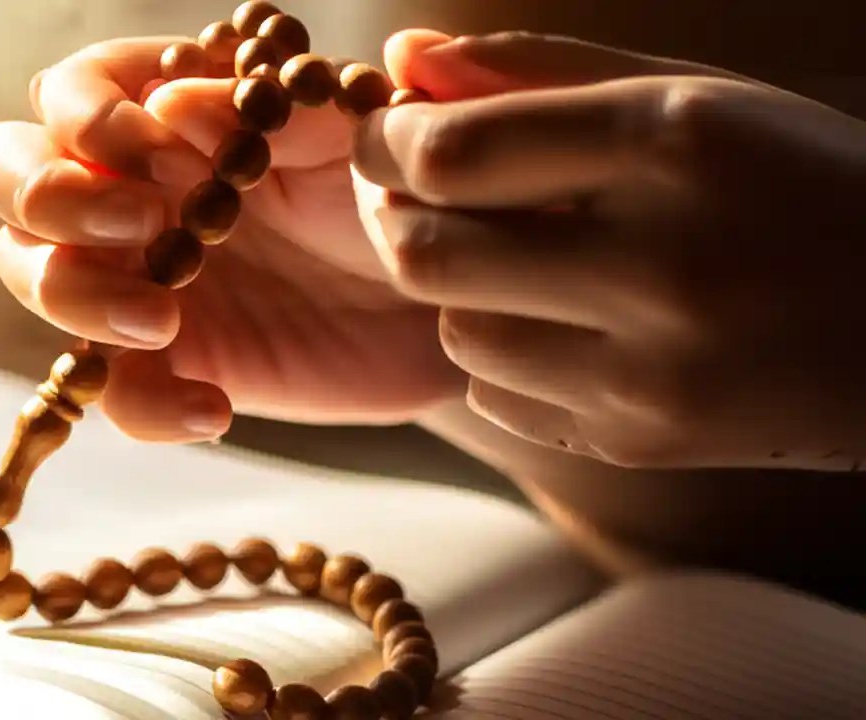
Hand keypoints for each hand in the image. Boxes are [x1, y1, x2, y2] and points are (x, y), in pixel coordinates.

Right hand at [0, 37, 462, 442]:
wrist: (436, 303)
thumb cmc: (389, 196)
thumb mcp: (350, 136)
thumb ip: (267, 108)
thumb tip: (171, 100)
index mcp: (164, 113)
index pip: (71, 91)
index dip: (93, 117)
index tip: (164, 159)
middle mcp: (124, 187)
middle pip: (7, 169)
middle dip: (49, 196)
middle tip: (139, 228)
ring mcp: (128, 277)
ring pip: (31, 274)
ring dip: (76, 296)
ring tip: (162, 321)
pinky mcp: (156, 363)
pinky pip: (111, 392)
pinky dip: (144, 406)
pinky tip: (212, 409)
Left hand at [354, 31, 865, 471]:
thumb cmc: (801, 182)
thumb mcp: (691, 97)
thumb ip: (538, 71)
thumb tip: (405, 58)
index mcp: (674, 146)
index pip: (455, 154)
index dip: (388, 143)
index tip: (384, 134)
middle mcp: (660, 264)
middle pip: (427, 255)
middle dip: (395, 218)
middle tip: (412, 196)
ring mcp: (651, 371)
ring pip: (455, 331)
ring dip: (457, 289)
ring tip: (513, 257)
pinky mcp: (641, 439)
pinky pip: (498, 396)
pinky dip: (503, 353)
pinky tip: (562, 322)